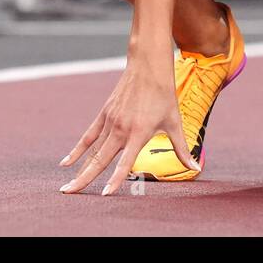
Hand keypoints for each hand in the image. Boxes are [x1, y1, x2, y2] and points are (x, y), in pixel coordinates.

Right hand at [57, 49, 198, 195]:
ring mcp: (110, 121)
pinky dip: (77, 150)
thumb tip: (196, 167)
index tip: (104, 195)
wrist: (148, 67)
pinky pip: (88, 136)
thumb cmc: (164, 95)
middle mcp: (121, 129)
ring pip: (92, 151)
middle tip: (69, 194)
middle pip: (100, 159)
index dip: (115, 180)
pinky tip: (66, 163)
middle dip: (84, 179)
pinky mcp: (104, 114)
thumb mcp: (175, 123)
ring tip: (67, 187)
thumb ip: (182, 149)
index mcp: (139, 133)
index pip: (125, 163)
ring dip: (79, 169)